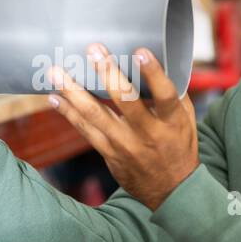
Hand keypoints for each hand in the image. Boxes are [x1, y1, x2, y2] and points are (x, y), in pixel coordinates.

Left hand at [47, 44, 198, 210]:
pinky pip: (85, 130)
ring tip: (56, 71)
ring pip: (96, 116)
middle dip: (108, 74)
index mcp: (172, 122)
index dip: (154, 74)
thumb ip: (173, 91)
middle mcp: (148, 133)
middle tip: (93, 50)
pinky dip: (68, 112)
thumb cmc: (179, 145)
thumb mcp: (186, 119)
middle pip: (126, 102)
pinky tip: (54, 97)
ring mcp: (126, 145)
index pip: (165, 95)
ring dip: (73, 92)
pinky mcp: (109, 153)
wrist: (172, 191)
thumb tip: (163, 54)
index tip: (140, 52)